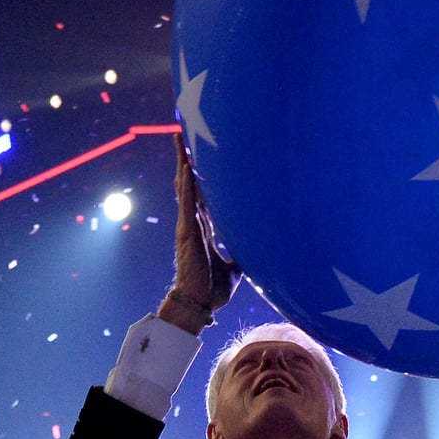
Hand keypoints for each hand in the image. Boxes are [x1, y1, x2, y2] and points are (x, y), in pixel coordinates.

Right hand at [157, 140, 241, 333]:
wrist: (201, 304)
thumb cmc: (215, 288)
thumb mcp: (236, 266)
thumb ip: (242, 252)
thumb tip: (259, 247)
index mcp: (203, 228)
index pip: (200, 195)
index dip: (199, 175)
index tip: (198, 157)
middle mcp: (193, 222)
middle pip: (188, 184)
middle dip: (185, 159)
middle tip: (183, 134)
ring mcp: (188, 225)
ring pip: (184, 187)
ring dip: (182, 162)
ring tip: (179, 139)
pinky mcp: (187, 232)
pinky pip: (186, 202)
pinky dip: (186, 184)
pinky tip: (185, 166)